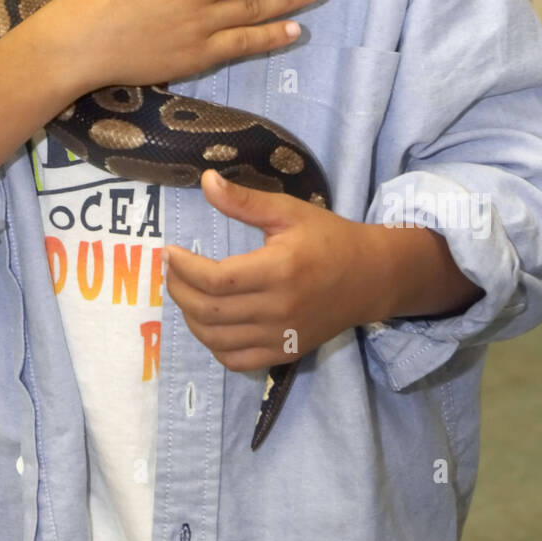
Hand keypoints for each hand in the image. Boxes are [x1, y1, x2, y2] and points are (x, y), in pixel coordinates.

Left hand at [164, 170, 381, 371]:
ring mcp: (281, 337)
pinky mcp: (285, 353)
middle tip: (171, 270)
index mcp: (279, 271)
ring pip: (217, 339)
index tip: (170, 252)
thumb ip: (244, 201)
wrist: (371, 277)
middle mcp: (279, 310)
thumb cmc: (328, 238)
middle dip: (179, 290)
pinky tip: (207, 322)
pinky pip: (236, 361)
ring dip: (190, 317)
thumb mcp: (288, 212)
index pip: (216, 279)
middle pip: (210, 311)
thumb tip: (204, 180)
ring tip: (184, 292)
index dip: (184, 268)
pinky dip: (212, 345)